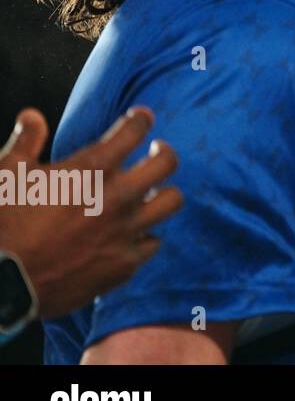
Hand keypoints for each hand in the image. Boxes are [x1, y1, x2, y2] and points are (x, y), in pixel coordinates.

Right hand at [0, 107, 181, 318]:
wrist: (1, 285)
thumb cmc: (2, 224)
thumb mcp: (7, 175)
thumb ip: (26, 142)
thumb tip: (31, 115)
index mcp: (90, 170)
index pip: (134, 130)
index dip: (140, 120)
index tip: (141, 118)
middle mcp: (116, 197)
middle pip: (167, 163)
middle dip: (163, 153)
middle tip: (155, 153)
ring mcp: (125, 231)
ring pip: (171, 201)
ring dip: (162, 194)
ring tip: (150, 194)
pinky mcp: (125, 263)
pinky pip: (152, 241)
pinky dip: (144, 235)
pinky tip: (132, 233)